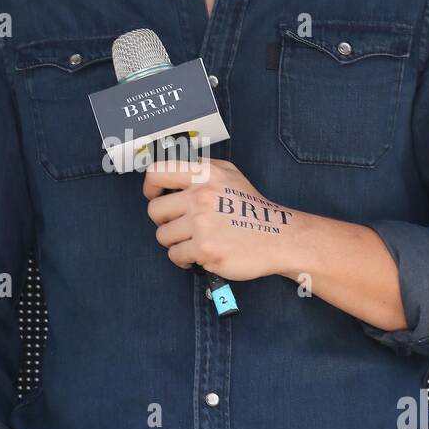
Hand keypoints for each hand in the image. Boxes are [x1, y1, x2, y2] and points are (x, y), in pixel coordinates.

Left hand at [142, 156, 296, 282]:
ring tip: (192, 241)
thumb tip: (167, 176)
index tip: (155, 197)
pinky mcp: (205, 249)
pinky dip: (184, 259)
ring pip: (163, 236)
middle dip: (163, 221)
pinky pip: (175, 255)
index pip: (157, 172)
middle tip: (178, 226)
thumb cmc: (251, 207)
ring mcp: (202, 224)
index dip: (150, 187)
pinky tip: (198, 255)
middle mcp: (201, 196)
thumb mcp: (229, 174)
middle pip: (154, 210)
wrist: (278, 236)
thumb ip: (200, 169)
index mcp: (205, 173)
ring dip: (174, 242)